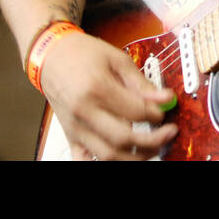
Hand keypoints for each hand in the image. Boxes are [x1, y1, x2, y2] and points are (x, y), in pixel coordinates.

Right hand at [39, 32, 178, 160]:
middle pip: (123, 139)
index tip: (163, 111)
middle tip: (167, 134)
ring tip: (150, 148)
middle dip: (152, 141)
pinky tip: (121, 158)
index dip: (155, 114)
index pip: (135, 111)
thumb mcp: (116, 58)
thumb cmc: (81, 54)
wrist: (51, 56)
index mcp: (96, 88)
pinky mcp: (70, 136)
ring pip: (107, 156)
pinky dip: (102, 164)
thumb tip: (164, 98)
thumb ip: (140, 82)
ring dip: (134, 157)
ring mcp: (75, 127)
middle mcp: (83, 111)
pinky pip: (84, 161)